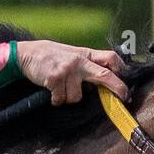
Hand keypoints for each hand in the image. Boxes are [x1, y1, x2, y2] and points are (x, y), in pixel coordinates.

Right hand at [14, 40, 128, 105]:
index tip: (126, 81)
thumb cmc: (52, 57)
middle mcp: (79, 61)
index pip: (110, 57)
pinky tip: (51, 91)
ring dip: (67, 98)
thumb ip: (88, 65)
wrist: (27, 53)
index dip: (121, 69)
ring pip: (76, 97)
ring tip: (59, 88)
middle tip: (124, 96)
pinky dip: (56, 100)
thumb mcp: (73, 55)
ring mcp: (68, 69)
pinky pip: (61, 99)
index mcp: (86, 54)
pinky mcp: (55, 79)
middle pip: (104, 75)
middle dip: (116, 87)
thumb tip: (106, 79)